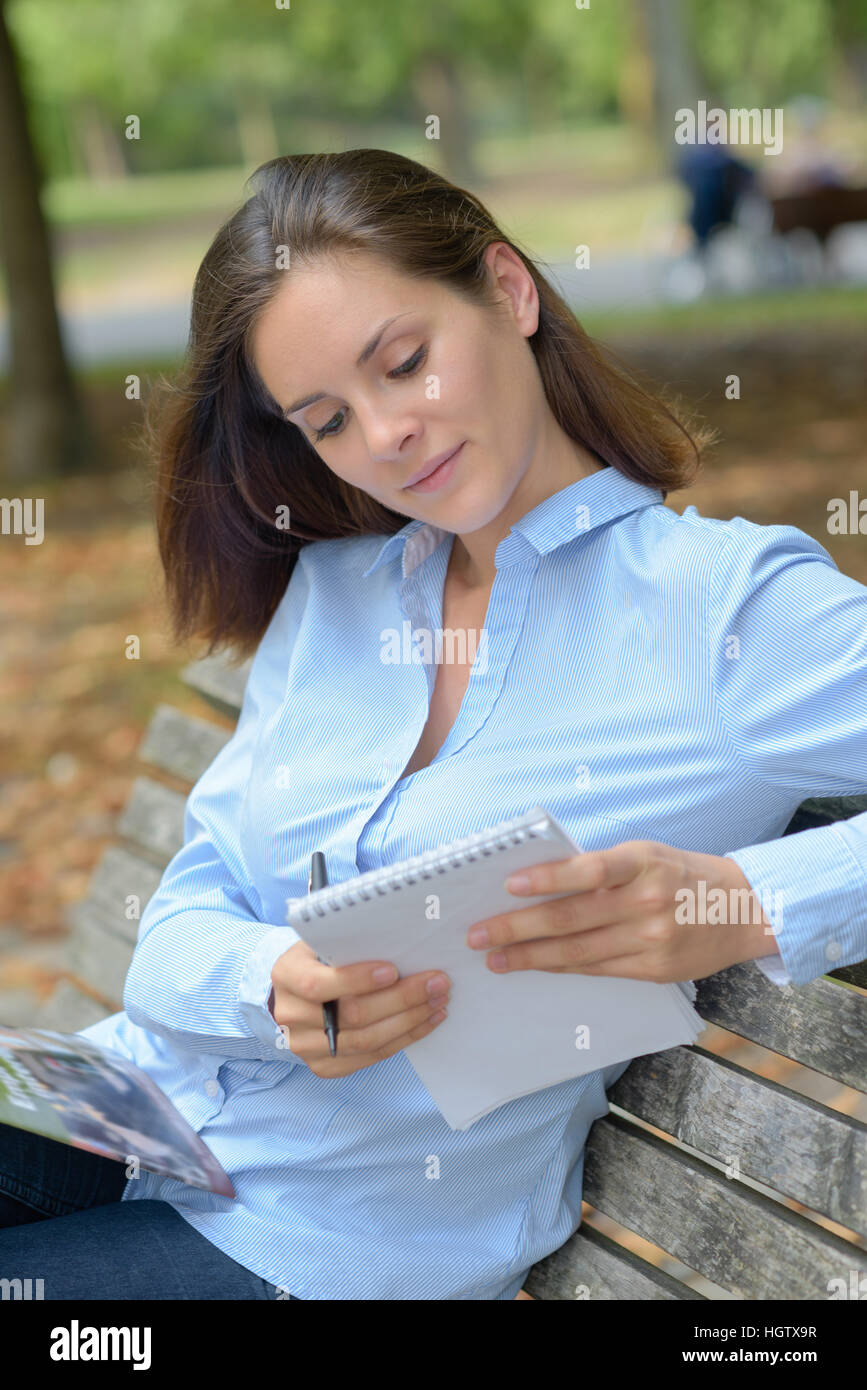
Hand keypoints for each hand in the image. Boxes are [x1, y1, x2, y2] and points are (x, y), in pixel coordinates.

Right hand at [270, 940, 450, 1076]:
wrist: (295, 992)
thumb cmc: (319, 958)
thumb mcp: (323, 940)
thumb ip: (349, 942)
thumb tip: (399, 941)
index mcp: (286, 976)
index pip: (318, 985)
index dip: (356, 980)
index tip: (394, 970)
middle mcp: (290, 1016)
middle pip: (351, 1016)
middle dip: (401, 999)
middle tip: (436, 983)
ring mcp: (305, 1047)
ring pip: (366, 1041)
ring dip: (410, 1021)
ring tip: (439, 1001)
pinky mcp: (325, 1066)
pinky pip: (371, 1057)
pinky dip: (405, 1039)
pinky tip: (428, 1021)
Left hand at [464, 840, 779, 982]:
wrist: (744, 910)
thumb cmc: (683, 874)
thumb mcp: (646, 854)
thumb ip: (600, 868)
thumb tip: (539, 881)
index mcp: (643, 863)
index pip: (589, 871)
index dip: (548, 879)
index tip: (509, 885)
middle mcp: (646, 902)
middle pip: (571, 918)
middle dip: (517, 928)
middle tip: (478, 935)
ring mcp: (651, 940)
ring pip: (578, 952)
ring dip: (530, 956)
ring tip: (496, 958)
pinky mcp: (654, 970)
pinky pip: (597, 969)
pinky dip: (562, 967)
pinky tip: (536, 966)